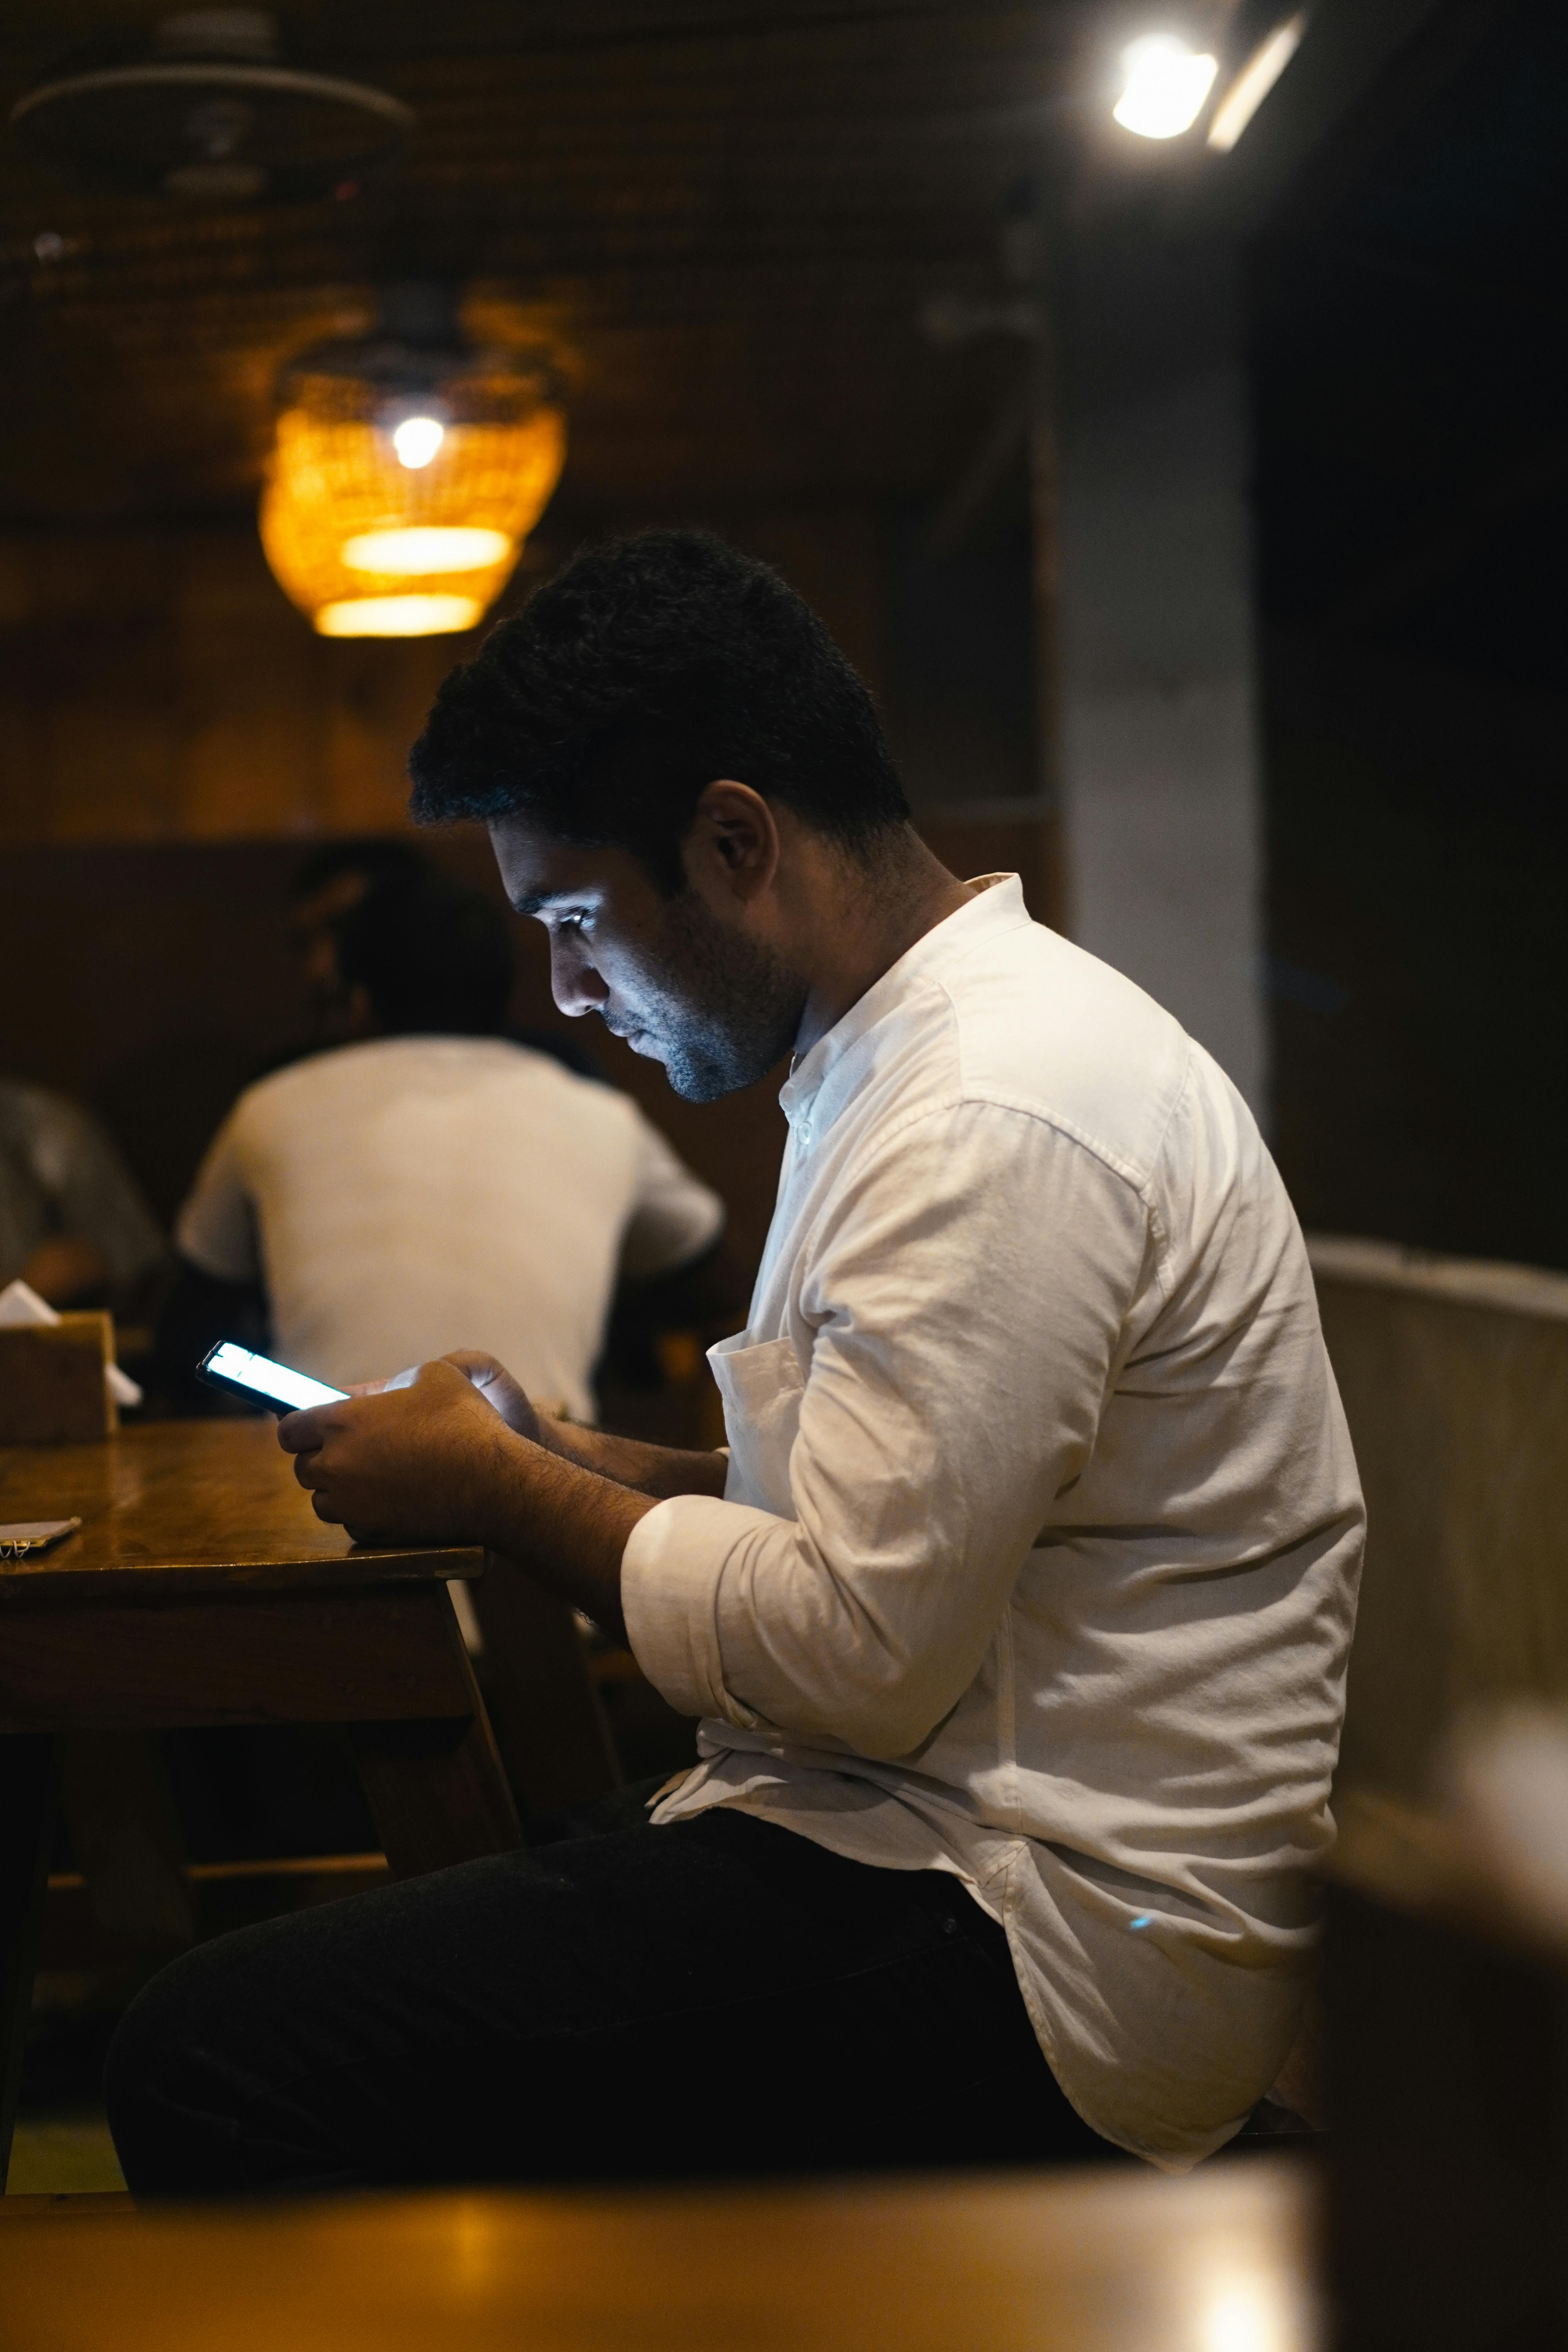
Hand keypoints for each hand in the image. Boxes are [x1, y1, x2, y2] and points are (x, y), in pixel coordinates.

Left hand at [278, 1358, 524, 1547]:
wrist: (494, 1480)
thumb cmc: (465, 1422)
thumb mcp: (435, 1375)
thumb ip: (395, 1380)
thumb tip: (379, 1392)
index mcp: (342, 1421)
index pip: (288, 1428)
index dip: (299, 1426)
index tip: (312, 1427)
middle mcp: (337, 1464)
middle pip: (302, 1466)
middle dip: (319, 1457)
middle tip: (348, 1449)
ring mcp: (351, 1502)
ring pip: (320, 1499)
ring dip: (336, 1488)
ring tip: (367, 1475)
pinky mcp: (371, 1530)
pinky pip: (348, 1523)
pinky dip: (359, 1513)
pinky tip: (385, 1498)